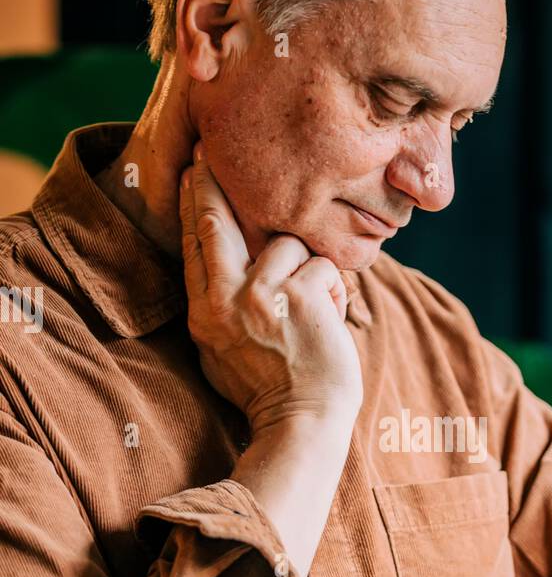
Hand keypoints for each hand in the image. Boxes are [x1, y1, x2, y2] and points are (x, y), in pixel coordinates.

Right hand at [179, 142, 362, 434]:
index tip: (194, 170)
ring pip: (288, 244)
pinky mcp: (299, 298)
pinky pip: (321, 265)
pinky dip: (333, 288)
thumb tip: (221, 265)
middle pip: (217, 223)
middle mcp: (225, 301)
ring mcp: (260, 298)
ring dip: (309, 270)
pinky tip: (330, 317)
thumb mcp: (224, 351)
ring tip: (313, 308)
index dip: (193, 203)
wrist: (302, 425)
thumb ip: (221, 306)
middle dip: (215, 184)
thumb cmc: (272, 392)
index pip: (195, 245)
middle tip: (212, 151)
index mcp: (204, 314)